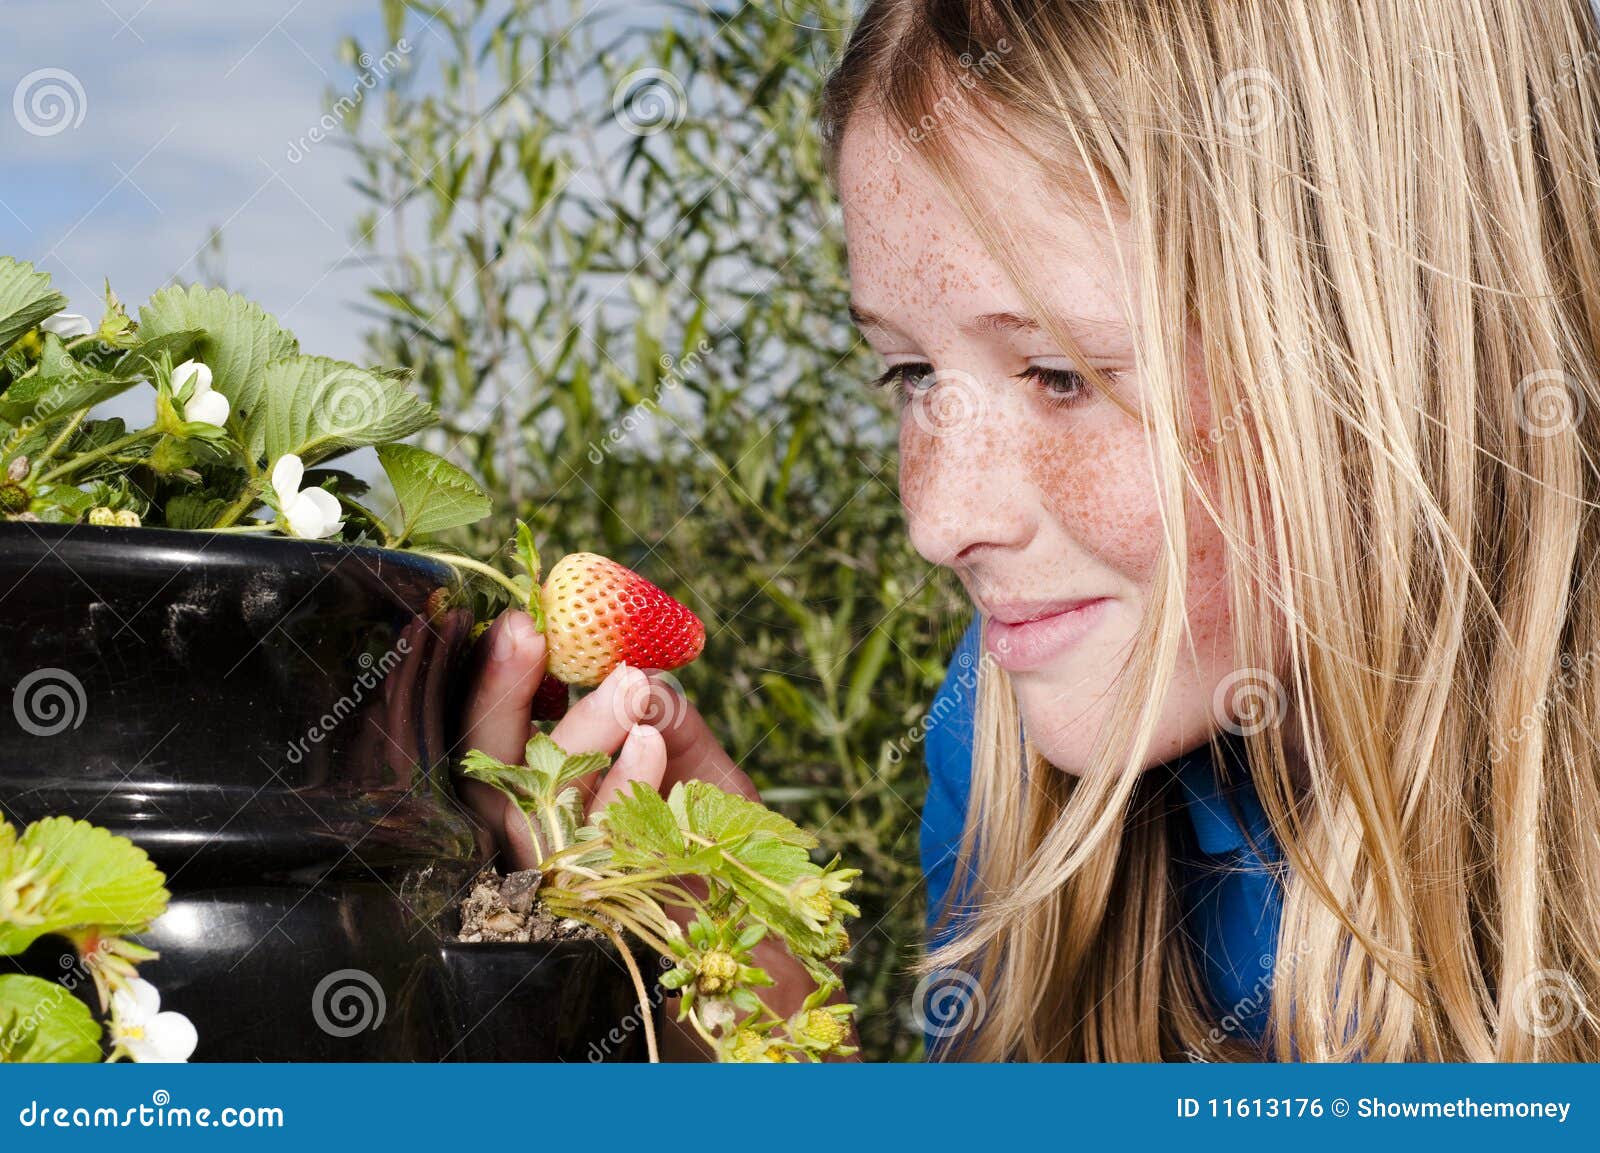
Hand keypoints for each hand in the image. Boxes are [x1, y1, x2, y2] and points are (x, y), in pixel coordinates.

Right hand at [454, 608, 847, 1058]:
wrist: (768, 957)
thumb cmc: (724, 860)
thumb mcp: (705, 774)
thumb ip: (672, 721)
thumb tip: (640, 671)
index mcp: (549, 802)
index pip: (497, 738)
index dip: (497, 683)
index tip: (520, 623)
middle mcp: (537, 845)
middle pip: (492, 769)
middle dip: (505, 697)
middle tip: (532, 633)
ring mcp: (561, 886)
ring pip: (539, 804)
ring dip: (583, 733)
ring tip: (632, 682)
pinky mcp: (597, 918)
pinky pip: (596, 846)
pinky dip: (623, 786)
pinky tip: (652, 743)